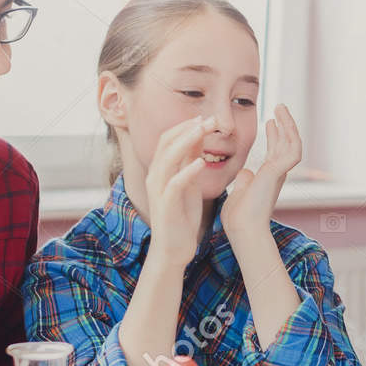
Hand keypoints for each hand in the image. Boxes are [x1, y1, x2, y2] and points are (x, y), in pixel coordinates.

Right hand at [144, 117, 211, 263]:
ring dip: (188, 141)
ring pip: (169, 158)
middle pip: (167, 142)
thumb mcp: (188, 184)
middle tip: (210, 118)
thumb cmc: (182, 217)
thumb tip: (197, 139)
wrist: (173, 249)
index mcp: (160, 170)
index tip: (206, 117)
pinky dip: (188, 170)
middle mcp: (155, 176)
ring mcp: (158, 190)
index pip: (168, 138)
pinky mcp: (166, 204)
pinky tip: (202, 162)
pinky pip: (175, 183)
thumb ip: (189, 163)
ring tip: (205, 130)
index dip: (186, 125)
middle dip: (188, 128)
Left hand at [220, 104, 301, 240]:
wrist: (242, 229)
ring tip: (281, 107)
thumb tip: (245, 171)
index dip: (275, 136)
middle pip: (286, 144)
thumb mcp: (239, 193)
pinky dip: (289, 133)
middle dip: (284, 125)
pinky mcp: (279, 172)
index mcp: (269, 178)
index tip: (269, 122)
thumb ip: (244, 181)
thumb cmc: (239, 218)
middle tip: (279, 108)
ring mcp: (280, 173)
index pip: (276, 152)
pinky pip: (292, 149)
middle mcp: (277, 174)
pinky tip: (280, 120)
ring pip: (292, 143)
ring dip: (288, 124)